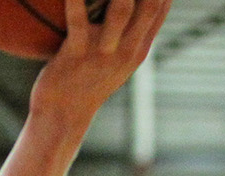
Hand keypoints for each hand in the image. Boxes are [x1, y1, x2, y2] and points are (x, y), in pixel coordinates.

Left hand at [29, 0, 170, 119]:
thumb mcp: (116, 60)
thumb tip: (130, 4)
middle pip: (150, 4)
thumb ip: (129, 33)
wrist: (63, 116)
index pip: (161, 7)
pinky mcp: (77, 55)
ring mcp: (104, 53)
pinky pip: (78, 20)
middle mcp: (127, 49)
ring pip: (120, 10)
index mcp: (139, 48)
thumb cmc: (86, 83)